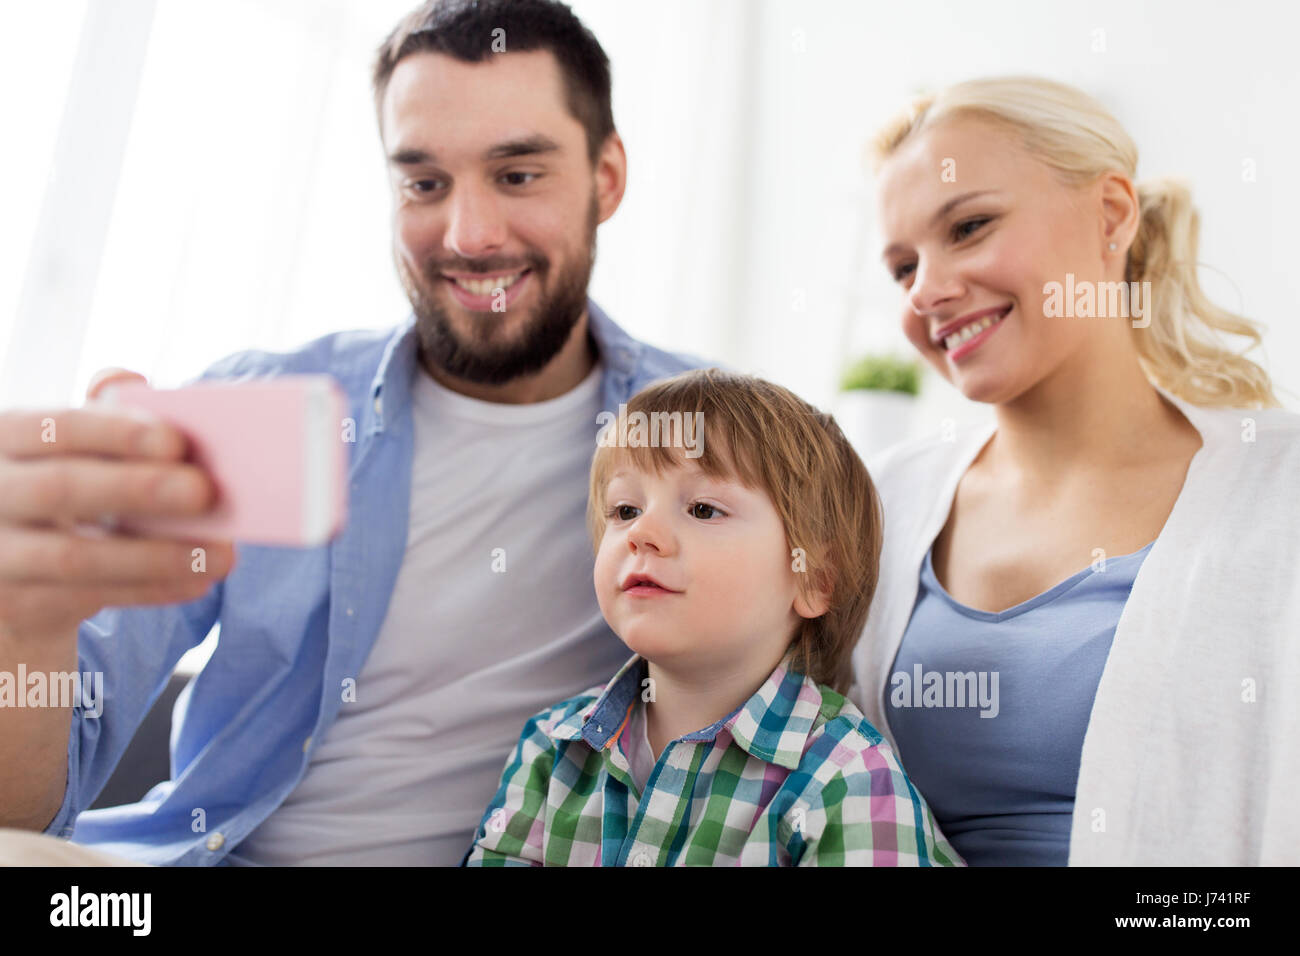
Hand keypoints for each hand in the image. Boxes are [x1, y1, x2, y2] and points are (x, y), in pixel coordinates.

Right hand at [0, 368, 235, 640]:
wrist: (11, 575)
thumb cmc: (57, 487)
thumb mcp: (68, 448)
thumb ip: (100, 413)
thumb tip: (130, 378)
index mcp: (3, 439)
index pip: (53, 428)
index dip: (113, 433)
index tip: (177, 441)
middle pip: (59, 489)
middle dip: (137, 489)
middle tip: (205, 492)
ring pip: (74, 557)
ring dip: (156, 556)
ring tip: (222, 553)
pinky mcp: (17, 604)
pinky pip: (90, 599)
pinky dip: (151, 589)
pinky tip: (198, 580)